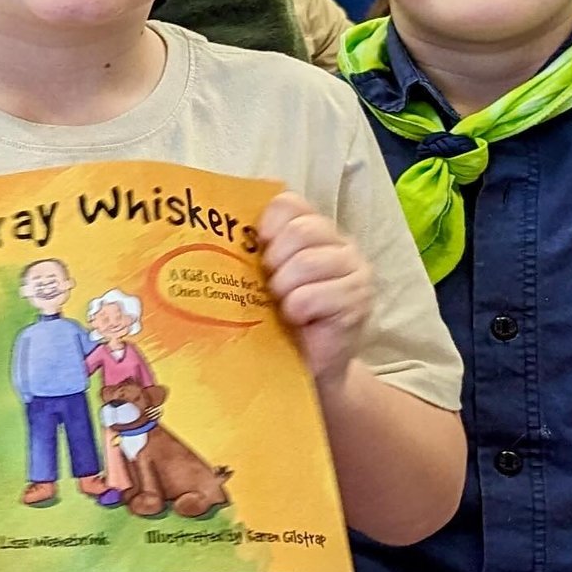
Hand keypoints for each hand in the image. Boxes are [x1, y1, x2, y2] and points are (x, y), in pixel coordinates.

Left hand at [259, 193, 372, 391]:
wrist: (308, 368)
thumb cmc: (281, 320)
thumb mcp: (264, 278)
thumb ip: (253, 250)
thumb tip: (214, 229)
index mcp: (316, 230)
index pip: (290, 203)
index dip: (267, 223)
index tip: (258, 247)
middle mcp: (341, 245)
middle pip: (300, 230)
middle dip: (274, 260)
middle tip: (270, 285)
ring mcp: (355, 272)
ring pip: (306, 262)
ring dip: (283, 288)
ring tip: (282, 304)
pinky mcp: (357, 302)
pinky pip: (310, 297)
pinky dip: (295, 310)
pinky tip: (298, 320)